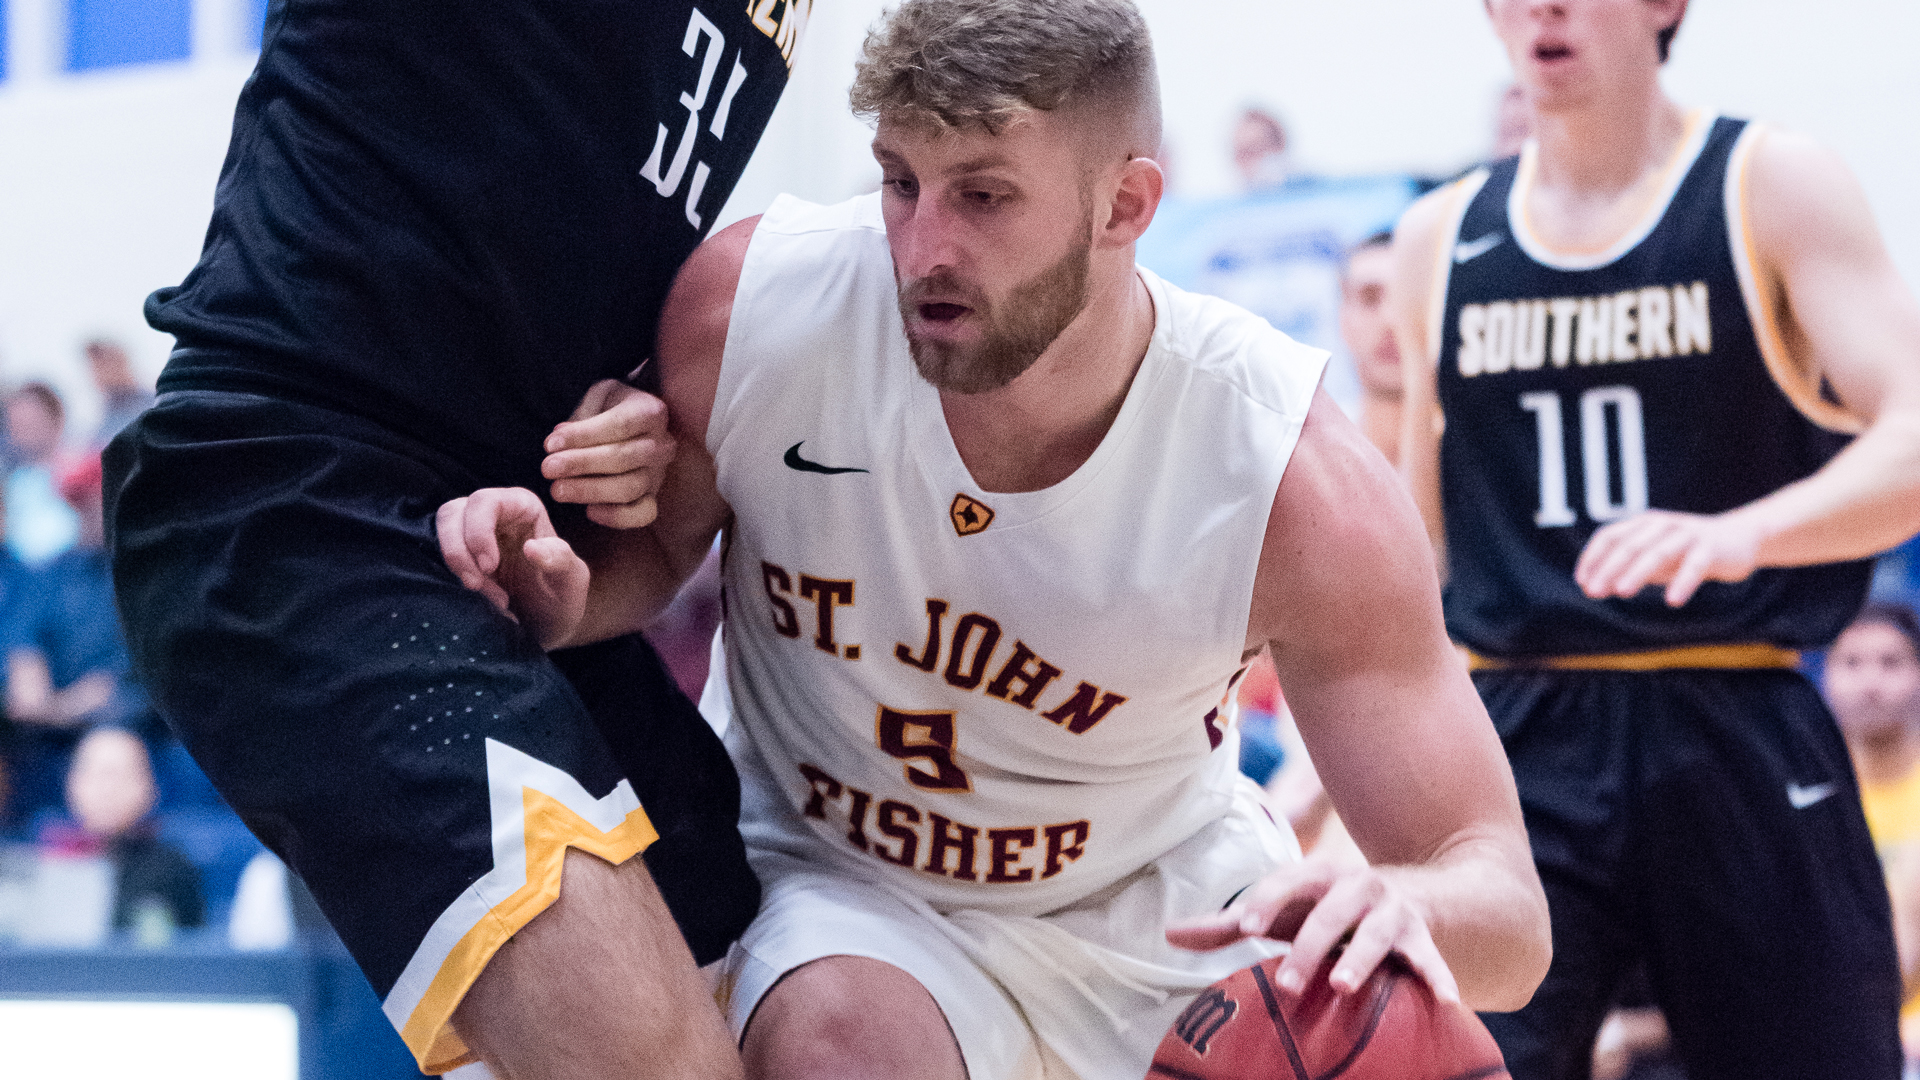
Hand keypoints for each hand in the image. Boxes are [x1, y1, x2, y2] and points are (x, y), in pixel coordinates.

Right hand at [438, 488, 588, 649]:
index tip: (488, 566)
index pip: (486, 501)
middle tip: (476, 585)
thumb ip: (560, 560)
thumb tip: (531, 547)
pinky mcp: (459, 556)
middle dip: (459, 550)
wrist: (546, 626)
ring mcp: (472, 533)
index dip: (479, 531)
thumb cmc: (562, 596)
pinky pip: (439, 556)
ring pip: (442, 530)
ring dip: (454, 563)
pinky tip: (475, 597)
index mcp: (523, 507)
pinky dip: (451, 577)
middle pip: (454, 512)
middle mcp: (494, 513)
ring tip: (479, 592)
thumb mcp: (572, 581)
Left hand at [543, 379, 676, 527]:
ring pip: (630, 487)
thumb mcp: (595, 400)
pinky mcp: (652, 497)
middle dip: (582, 464)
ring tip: (558, 490)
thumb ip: (580, 418)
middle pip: (624, 458)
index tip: (550, 444)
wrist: (627, 425)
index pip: (620, 424)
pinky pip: (642, 514)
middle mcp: (662, 444)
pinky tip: (589, 511)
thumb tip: (558, 440)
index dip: (584, 435)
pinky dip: (617, 517)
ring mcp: (659, 473)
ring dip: (590, 490)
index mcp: (651, 412)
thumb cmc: (606, 409)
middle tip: (548, 468)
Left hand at [1165, 861, 1458, 1003]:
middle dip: (1309, 944)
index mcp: (1315, 876)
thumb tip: (1168, 934)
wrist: (1409, 894)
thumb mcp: (1283, 911)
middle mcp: (1355, 885)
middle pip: (1329, 913)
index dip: (1264, 901)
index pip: (1285, 882)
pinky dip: (1439, 978)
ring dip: (1362, 958)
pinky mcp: (1422, 937)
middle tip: (1290, 983)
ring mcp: (1391, 910)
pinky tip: (1446, 1003)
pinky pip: (1431, 959)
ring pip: (1376, 933)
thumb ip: (1229, 924)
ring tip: (1344, 986)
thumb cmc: (1324, 910)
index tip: (1243, 928)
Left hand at [1574, 509, 1761, 606]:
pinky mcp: (1711, 547)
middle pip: (1629, 546)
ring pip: (1658, 552)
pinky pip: (1695, 565)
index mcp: (1643, 524)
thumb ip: (1627, 569)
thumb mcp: (1653, 558)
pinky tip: (1672, 600)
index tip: (1582, 582)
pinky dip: (1683, 581)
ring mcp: (1687, 534)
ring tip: (1622, 591)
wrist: (1739, 537)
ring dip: (1637, 572)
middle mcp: (1662, 525)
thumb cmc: (1686, 550)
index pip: (1609, 536)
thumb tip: (1594, 589)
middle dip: (1608, 569)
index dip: (1593, 558)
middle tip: (1594, 591)